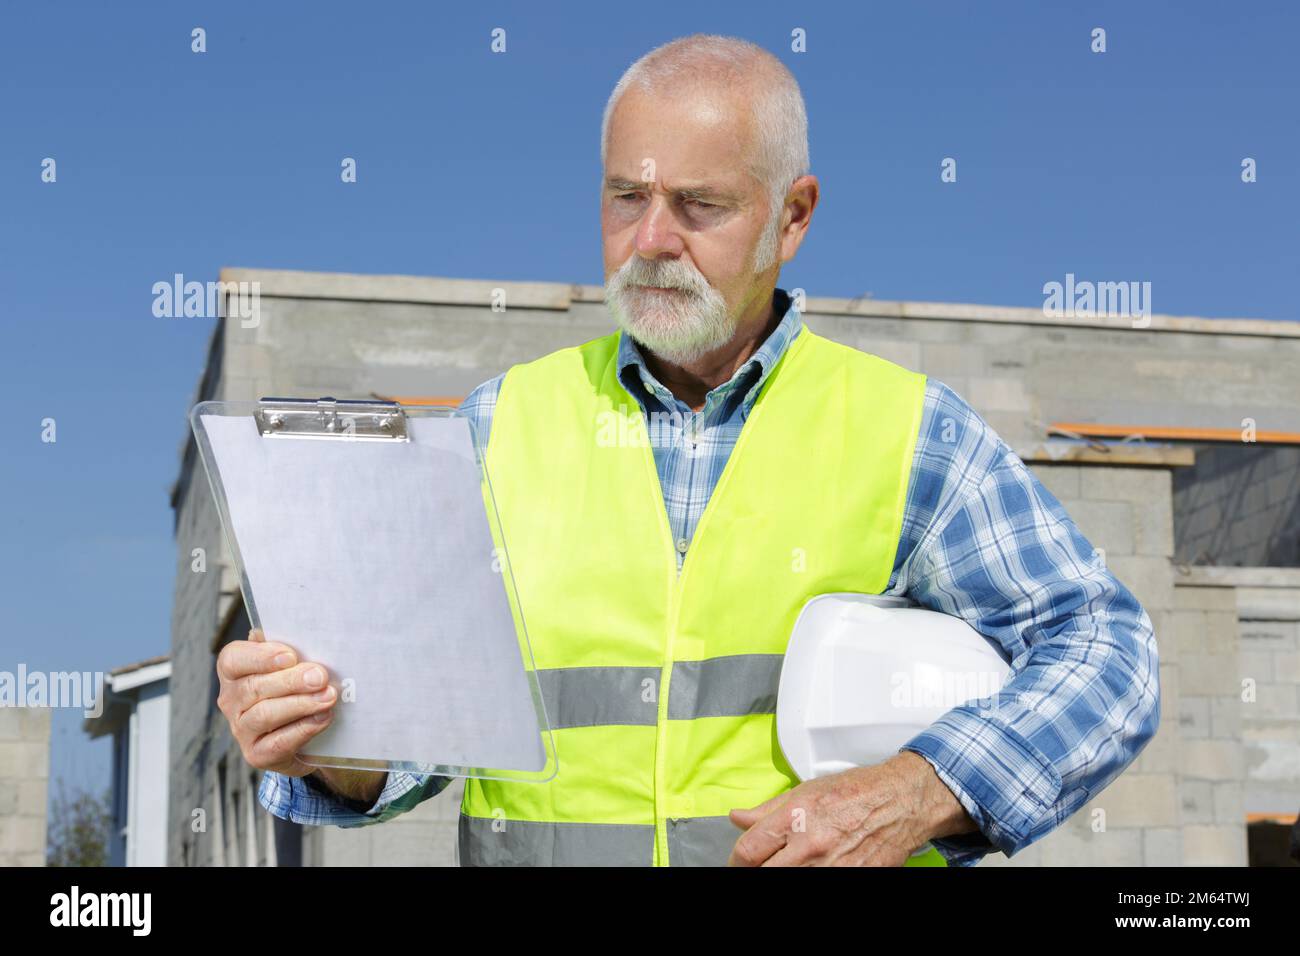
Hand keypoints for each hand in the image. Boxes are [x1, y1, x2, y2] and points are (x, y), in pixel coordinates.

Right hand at [215, 628, 337, 776]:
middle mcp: (231, 701)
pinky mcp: (256, 754)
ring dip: (300, 704)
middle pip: (254, 687)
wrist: (306, 737)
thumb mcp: (291, 665)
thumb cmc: (296, 689)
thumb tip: (286, 633)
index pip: (233, 659)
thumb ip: (288, 650)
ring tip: (328, 697)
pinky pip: (278, 742)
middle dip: (291, 680)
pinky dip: (304, 729)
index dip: (260, 656)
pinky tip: (323, 718)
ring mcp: (241, 730)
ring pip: (265, 714)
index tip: (290, 656)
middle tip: (320, 676)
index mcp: (234, 672)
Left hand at [726, 751, 972, 865]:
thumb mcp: (806, 790)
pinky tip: (814, 868)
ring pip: (791, 881)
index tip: (739, 862)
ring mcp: (832, 867)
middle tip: (760, 867)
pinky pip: (822, 884)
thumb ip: (767, 809)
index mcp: (795, 818)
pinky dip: (812, 878)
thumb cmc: (855, 791)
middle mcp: (810, 846)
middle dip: (757, 871)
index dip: (736, 861)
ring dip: (784, 873)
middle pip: (764, 873)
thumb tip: (737, 818)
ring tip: (792, 864)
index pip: (748, 851)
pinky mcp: (851, 878)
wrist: (900, 802)